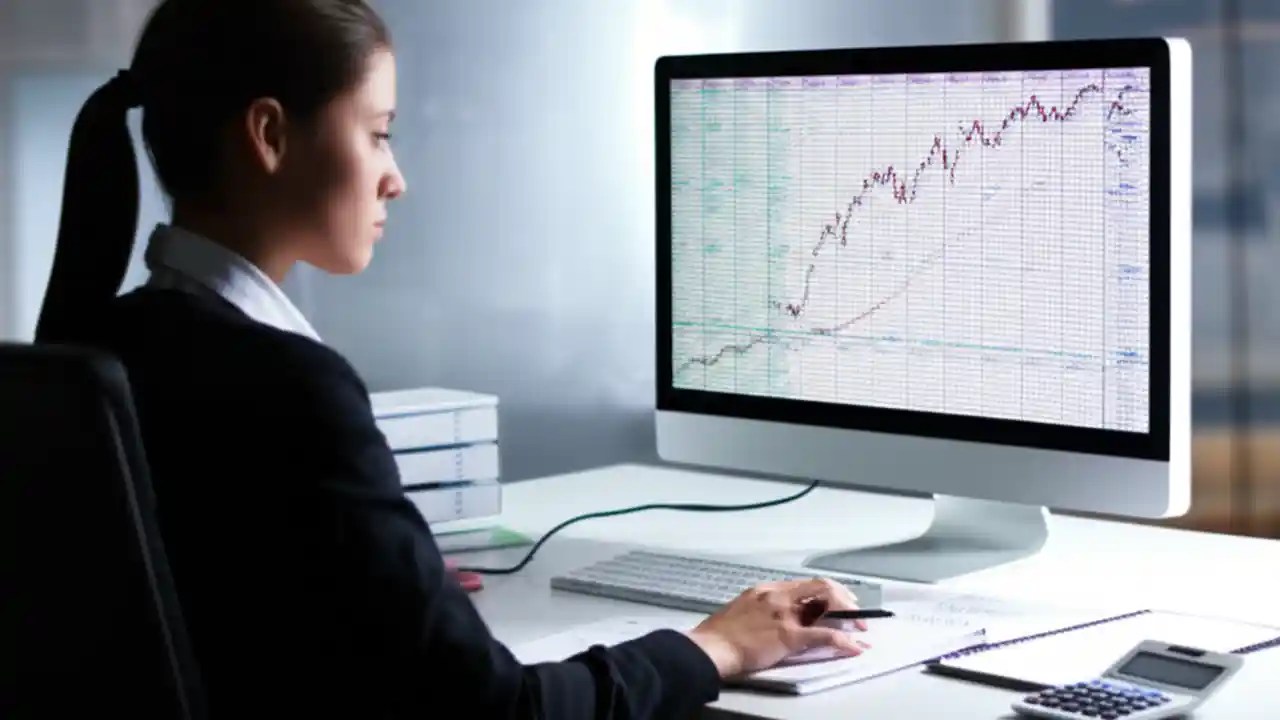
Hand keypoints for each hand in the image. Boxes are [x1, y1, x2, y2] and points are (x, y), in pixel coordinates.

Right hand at [684, 577, 870, 677]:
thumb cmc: (720, 634)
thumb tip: (781, 617)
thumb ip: (764, 608)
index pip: (805, 584)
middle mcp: (777, 595)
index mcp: (766, 589)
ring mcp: (783, 613)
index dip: (827, 591)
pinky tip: (854, 646)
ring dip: (848, 616)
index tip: (837, 601)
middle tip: (855, 612)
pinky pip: (824, 635)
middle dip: (843, 598)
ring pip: (827, 605)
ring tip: (860, 628)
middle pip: (820, 586)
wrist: (711, 647)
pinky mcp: (787, 635)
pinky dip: (844, 640)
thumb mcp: (743, 610)